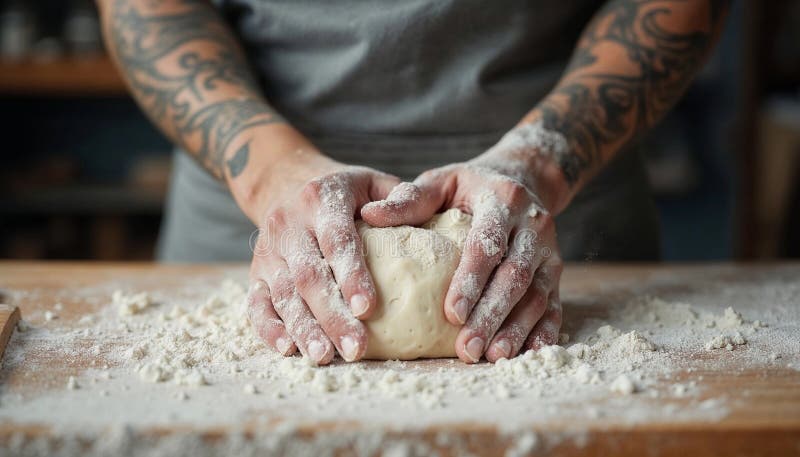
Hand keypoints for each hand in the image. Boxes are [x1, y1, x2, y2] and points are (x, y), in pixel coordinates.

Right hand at [238, 145, 400, 364]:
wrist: (286, 181)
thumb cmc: (347, 191)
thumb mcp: (374, 181)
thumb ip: (400, 197)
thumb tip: (415, 216)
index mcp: (321, 199)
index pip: (336, 240)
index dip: (351, 274)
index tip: (368, 309)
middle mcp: (289, 223)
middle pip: (309, 275)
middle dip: (332, 315)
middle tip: (356, 349)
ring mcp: (269, 249)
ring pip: (283, 293)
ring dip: (303, 328)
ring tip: (325, 357)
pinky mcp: (257, 271)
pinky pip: (256, 303)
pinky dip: (269, 328)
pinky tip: (288, 350)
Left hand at [361, 134, 568, 363]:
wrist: (521, 179)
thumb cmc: (467, 187)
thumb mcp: (440, 182)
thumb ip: (410, 200)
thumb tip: (369, 214)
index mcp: (502, 199)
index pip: (487, 243)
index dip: (471, 279)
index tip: (451, 312)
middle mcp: (533, 224)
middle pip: (515, 274)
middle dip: (492, 314)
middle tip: (468, 348)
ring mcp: (548, 251)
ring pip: (537, 294)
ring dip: (516, 328)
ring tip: (493, 356)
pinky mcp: (555, 272)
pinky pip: (554, 304)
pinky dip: (545, 330)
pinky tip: (529, 353)